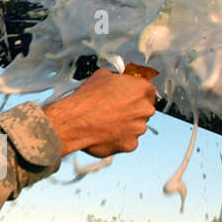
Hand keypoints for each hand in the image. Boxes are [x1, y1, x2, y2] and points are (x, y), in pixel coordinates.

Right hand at [42, 70, 157, 157]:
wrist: (74, 121)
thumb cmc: (87, 99)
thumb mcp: (102, 76)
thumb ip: (117, 79)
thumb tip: (117, 81)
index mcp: (142, 89)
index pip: (148, 91)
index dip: (135, 94)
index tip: (127, 97)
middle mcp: (145, 109)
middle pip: (144, 109)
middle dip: (132, 110)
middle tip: (114, 110)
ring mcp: (139, 129)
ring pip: (136, 126)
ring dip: (125, 125)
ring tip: (106, 123)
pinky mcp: (130, 145)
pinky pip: (127, 141)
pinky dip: (118, 138)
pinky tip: (105, 133)